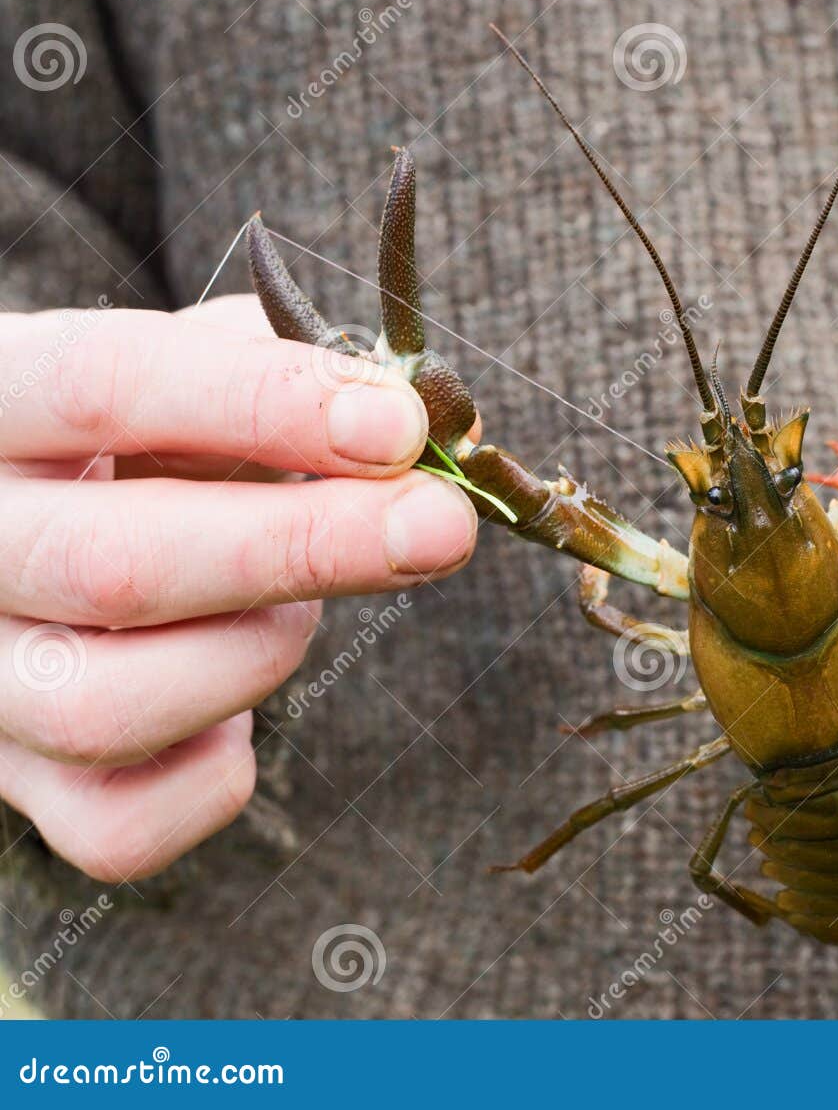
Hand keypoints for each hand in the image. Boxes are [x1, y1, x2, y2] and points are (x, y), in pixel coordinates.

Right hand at [0, 295, 477, 880]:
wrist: (39, 526)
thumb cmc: (144, 436)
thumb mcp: (193, 366)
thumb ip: (293, 372)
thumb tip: (430, 420)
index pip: (104, 388)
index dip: (264, 405)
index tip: (396, 424)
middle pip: (113, 568)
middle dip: (306, 548)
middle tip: (440, 525)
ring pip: (108, 709)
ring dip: (257, 651)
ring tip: (300, 601)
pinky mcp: (21, 785)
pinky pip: (121, 827)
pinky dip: (215, 775)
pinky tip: (239, 707)